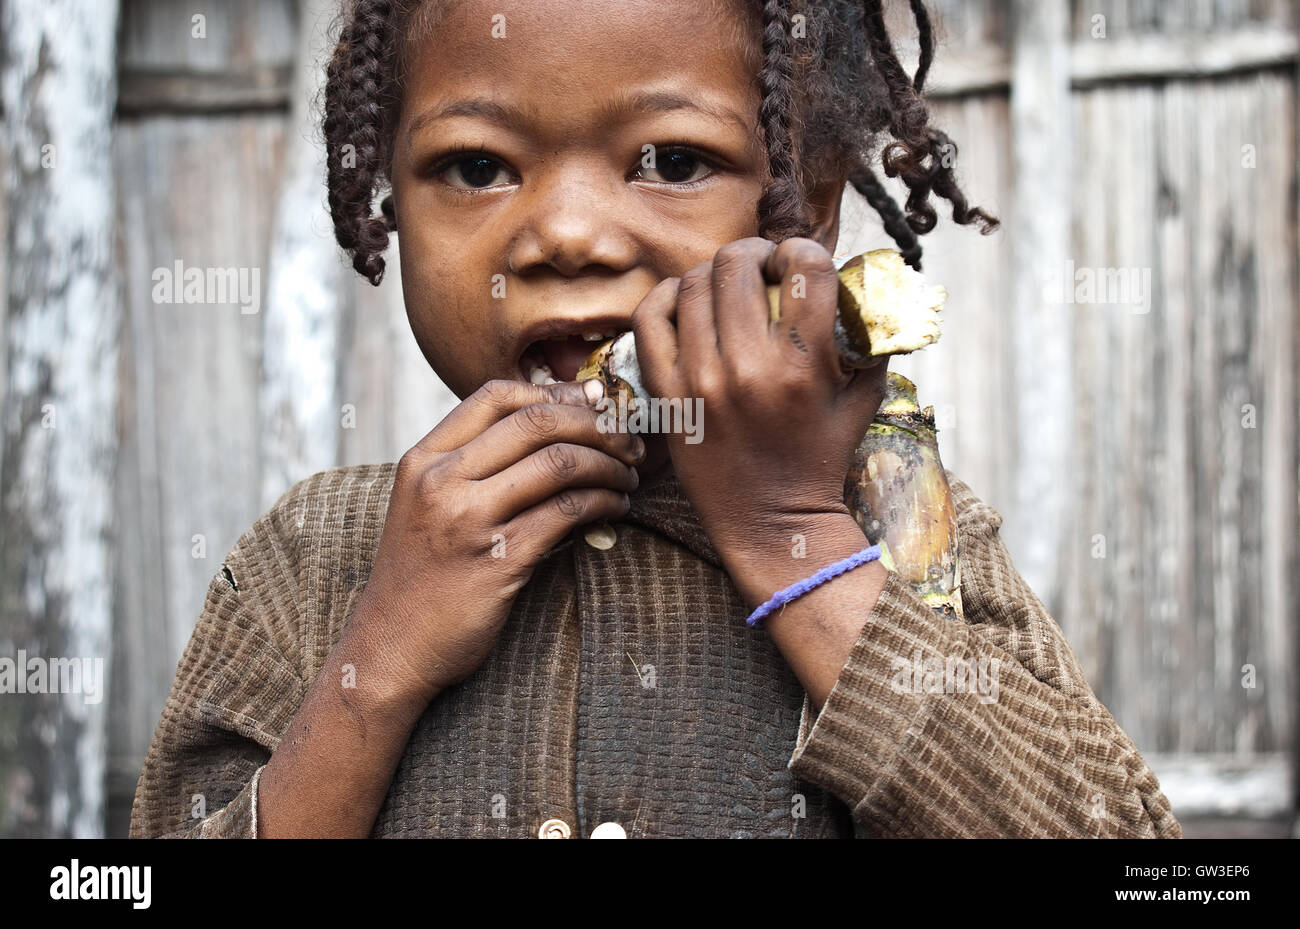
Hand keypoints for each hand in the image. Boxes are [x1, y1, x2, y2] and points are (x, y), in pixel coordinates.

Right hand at [347, 379, 643, 706]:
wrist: (390, 648)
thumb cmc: (419, 576)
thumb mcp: (424, 506)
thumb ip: (470, 467)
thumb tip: (552, 428)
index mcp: (424, 459)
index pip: (497, 395)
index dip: (556, 392)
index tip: (594, 405)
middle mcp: (442, 481)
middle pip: (537, 421)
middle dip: (597, 424)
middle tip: (629, 440)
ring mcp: (469, 520)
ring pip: (560, 463)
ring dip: (608, 465)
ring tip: (628, 476)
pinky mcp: (498, 560)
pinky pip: (567, 512)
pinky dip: (603, 503)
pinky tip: (615, 508)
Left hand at [632, 237, 887, 603]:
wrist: (773, 523)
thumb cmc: (821, 457)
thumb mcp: (862, 397)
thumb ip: (868, 338)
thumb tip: (866, 280)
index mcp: (805, 363)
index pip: (804, 265)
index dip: (803, 249)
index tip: (799, 262)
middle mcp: (750, 367)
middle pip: (738, 263)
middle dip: (754, 253)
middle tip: (760, 267)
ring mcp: (702, 381)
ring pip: (692, 284)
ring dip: (712, 273)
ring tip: (725, 285)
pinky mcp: (668, 397)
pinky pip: (650, 321)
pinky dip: (665, 298)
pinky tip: (683, 300)